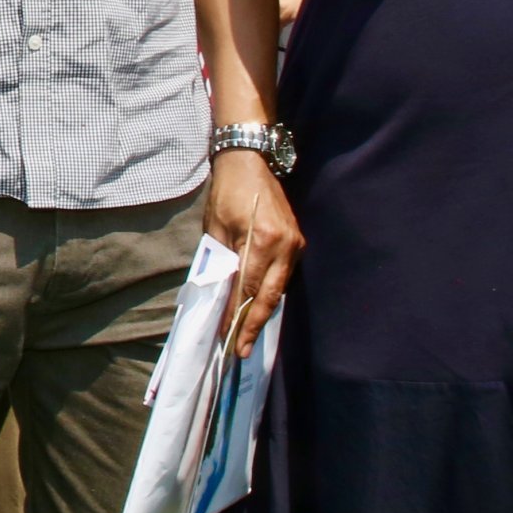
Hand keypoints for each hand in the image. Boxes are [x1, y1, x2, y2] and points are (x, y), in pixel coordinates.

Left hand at [204, 149, 301, 357]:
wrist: (251, 162)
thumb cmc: (227, 192)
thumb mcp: (215, 227)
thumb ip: (221, 262)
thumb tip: (221, 295)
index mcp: (262, 240)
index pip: (247, 289)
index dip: (236, 316)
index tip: (225, 338)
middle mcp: (285, 246)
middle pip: (269, 296)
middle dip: (253, 325)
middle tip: (239, 351)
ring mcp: (295, 244)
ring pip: (278, 289)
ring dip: (262, 313)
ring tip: (246, 336)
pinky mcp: (297, 242)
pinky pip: (283, 276)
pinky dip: (269, 294)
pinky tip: (257, 308)